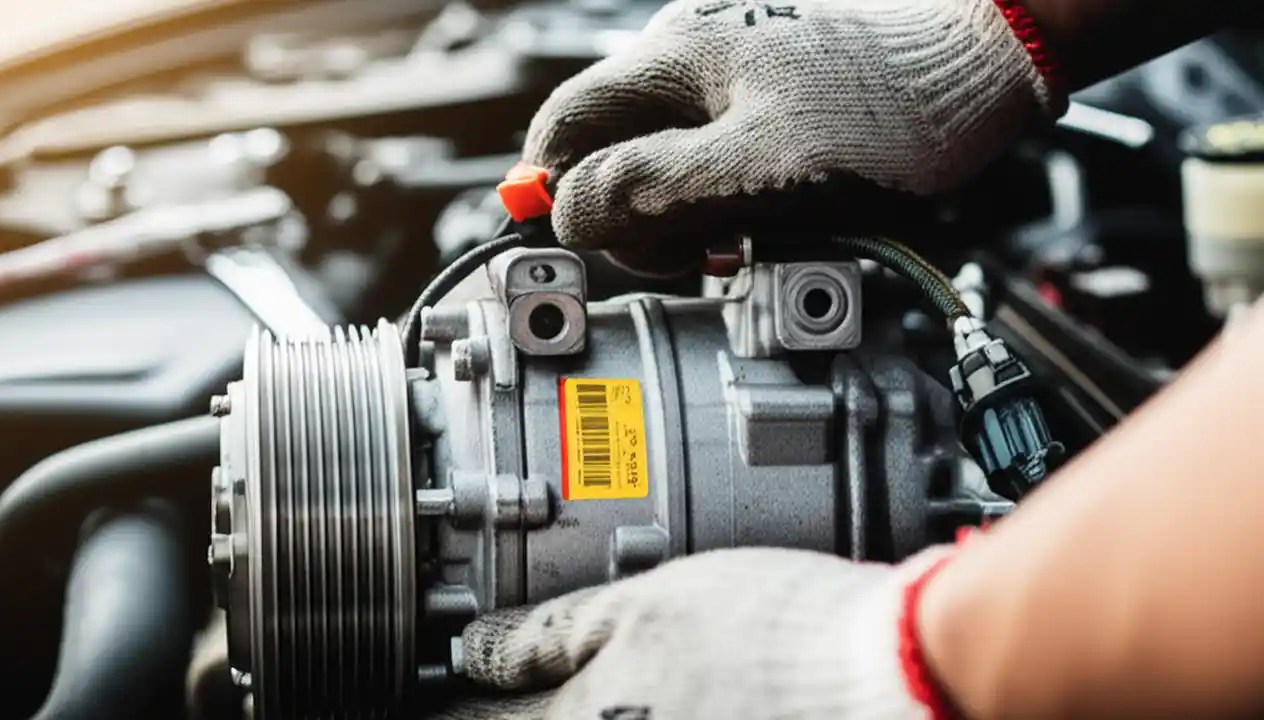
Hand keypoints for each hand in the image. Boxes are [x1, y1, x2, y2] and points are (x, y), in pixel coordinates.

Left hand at [440, 547, 951, 718]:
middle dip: (503, 715)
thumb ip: (548, 634)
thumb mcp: (646, 605)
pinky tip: (645, 702)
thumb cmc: (775, 632)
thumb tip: (474, 648)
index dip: (450, 708)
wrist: (884, 677)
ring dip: (565, 717)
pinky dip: (627, 719)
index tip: (440, 695)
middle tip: (501, 692)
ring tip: (595, 690)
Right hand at [523, 0, 1059, 268]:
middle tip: (689, 252)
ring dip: (681, 215)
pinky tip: (761, 220)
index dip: (554, 194)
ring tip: (737, 239)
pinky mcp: (764, 100)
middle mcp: (689, 57)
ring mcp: (728, 76)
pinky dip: (720, 200)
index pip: (565, 127)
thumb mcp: (762, 166)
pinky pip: (710, 159)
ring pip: (660, 161)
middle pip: (609, 150)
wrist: (983, 70)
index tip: (575, 245)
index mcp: (673, 57)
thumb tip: (569, 211)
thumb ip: (654, 189)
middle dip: (632, 216)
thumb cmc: (891, 111)